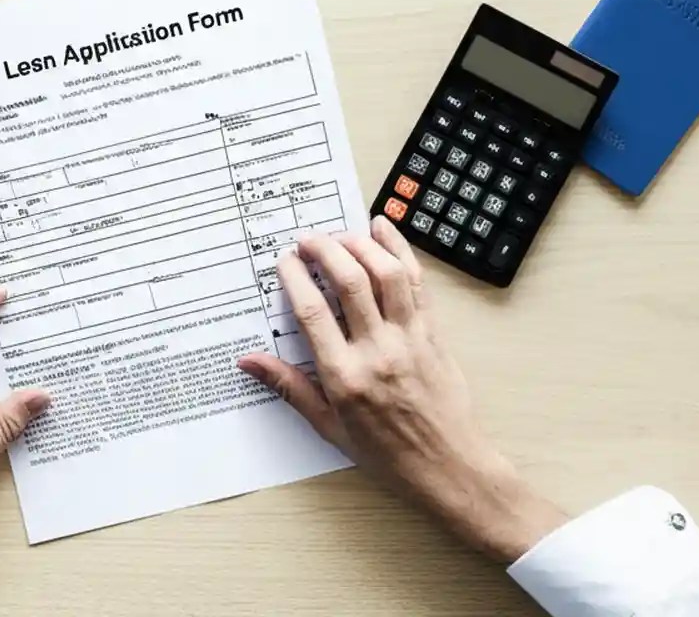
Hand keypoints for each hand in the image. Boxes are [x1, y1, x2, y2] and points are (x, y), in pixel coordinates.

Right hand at [239, 217, 564, 561]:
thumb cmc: (389, 455)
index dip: (296, 278)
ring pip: (387, 273)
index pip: (313, 313)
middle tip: (308, 239)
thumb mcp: (329, 427)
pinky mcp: (433, 333)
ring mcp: (410, 338)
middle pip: (349, 281)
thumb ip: (289, 387)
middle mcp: (378, 351)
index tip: (284, 261)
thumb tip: (249, 361)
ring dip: (361, 244)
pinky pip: (417, 282)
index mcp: (345, 377)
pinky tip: (384, 231)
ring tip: (341, 234)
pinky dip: (400, 250)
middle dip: (325, 249)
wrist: (449, 467)